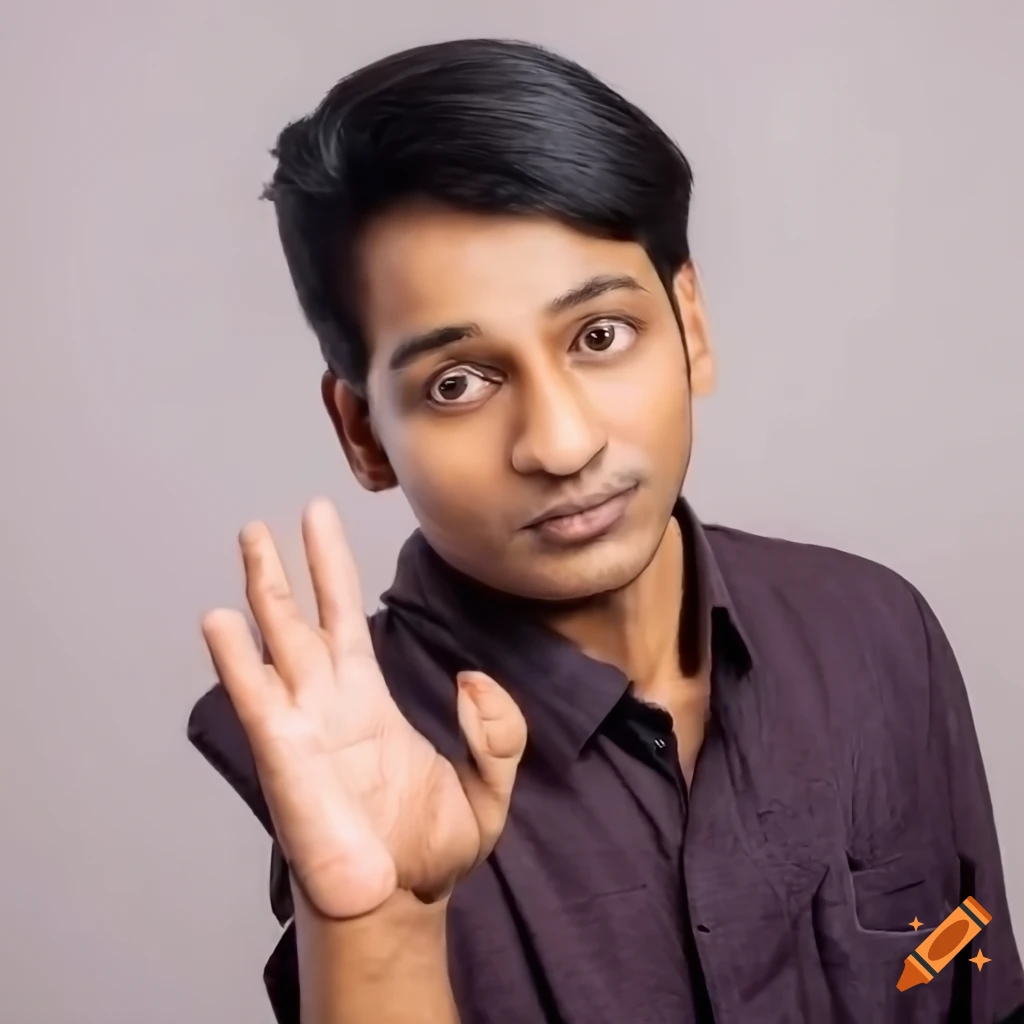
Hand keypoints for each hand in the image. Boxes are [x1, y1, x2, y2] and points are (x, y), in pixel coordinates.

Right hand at [201, 498, 526, 919]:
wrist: (399, 906)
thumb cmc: (431, 852)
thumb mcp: (489, 788)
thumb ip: (498, 732)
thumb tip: (472, 679)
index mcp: (367, 699)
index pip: (346, 616)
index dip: (333, 568)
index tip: (321, 521)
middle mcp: (328, 701)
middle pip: (303, 617)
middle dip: (290, 565)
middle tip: (275, 517)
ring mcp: (303, 723)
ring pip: (276, 642)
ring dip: (261, 591)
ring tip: (250, 537)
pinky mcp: (286, 754)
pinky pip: (257, 697)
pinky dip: (236, 659)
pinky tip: (219, 620)